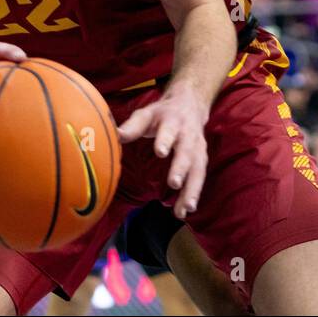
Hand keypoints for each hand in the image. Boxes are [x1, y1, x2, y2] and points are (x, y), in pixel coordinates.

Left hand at [116, 85, 209, 219]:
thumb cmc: (162, 114)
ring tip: (186, 208)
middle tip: (174, 183)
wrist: (190, 105)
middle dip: (181, 167)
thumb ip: (133, 126)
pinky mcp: (202, 160)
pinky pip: (199, 178)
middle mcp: (188, 135)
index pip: (169, 131)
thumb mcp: (147, 114)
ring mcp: (198, 148)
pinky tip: (184, 211)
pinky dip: (192, 195)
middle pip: (187, 152)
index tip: (160, 152)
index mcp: (173, 121)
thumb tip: (115, 135)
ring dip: (192, 189)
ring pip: (198, 169)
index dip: (165, 140)